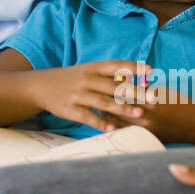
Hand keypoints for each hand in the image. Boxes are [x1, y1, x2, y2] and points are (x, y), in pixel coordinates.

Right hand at [29, 60, 151, 133]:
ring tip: (139, 113)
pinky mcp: (70, 109)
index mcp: (93, 68)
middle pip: (115, 86)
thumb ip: (108, 75)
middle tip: (153, 98)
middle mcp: (87, 79)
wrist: (41, 86)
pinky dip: (100, 123)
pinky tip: (112, 128)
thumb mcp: (88, 71)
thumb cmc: (72, 79)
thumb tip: (133, 79)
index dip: (134, 67)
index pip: (117, 65)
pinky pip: (88, 117)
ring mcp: (78, 95)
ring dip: (123, 109)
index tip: (151, 71)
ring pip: (104, 102)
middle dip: (136, 92)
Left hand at [108, 91, 194, 143]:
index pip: (124, 93)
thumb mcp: (163, 93)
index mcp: (150, 101)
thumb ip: (143, 90)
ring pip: (118, 122)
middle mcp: (146, 117)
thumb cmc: (182, 104)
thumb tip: (125, 85)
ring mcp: (146, 130)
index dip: (112, 88)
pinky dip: (116, 126)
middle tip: (97, 97)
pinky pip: (125, 133)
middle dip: (106, 102)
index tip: (104, 84)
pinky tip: (110, 122)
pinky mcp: (147, 139)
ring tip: (100, 108)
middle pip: (117, 108)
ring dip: (108, 115)